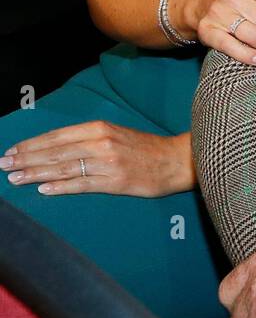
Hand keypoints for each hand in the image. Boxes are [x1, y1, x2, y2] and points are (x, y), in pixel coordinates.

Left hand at [0, 124, 193, 196]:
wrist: (177, 160)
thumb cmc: (145, 149)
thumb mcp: (116, 134)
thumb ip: (89, 139)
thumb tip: (56, 148)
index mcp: (100, 128)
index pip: (58, 136)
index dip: (33, 144)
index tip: (13, 151)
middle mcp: (101, 142)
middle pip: (56, 151)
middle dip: (27, 159)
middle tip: (5, 165)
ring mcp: (108, 163)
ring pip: (65, 167)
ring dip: (36, 173)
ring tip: (16, 178)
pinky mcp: (115, 182)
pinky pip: (82, 185)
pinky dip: (61, 187)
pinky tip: (43, 189)